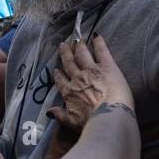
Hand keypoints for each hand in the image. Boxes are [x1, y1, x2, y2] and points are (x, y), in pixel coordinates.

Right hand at [43, 35, 134, 158]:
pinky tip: (96, 35)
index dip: (58, 74)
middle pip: (69, 63)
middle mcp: (78, 78)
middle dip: (65, 54)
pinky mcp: (107, 66)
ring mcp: (92, 70)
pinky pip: (101, 50)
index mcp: (69, 92)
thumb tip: (49, 112)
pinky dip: (98, 42)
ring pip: (82, 54)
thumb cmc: (91, 123)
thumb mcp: (72, 123)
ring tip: (76, 40)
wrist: (109, 116)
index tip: (57, 70)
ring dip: (78, 46)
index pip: (61, 80)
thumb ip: (60, 115)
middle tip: (63, 45)